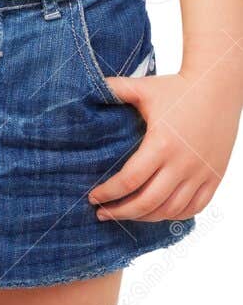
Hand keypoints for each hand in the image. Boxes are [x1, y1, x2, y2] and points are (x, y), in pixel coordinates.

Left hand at [88, 65, 242, 222]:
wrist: (218, 87)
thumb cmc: (177, 88)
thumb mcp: (143, 88)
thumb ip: (114, 90)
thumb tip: (87, 88)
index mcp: (161, 144)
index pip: (130, 180)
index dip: (109, 193)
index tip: (93, 197)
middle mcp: (182, 163)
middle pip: (148, 202)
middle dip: (121, 212)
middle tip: (103, 214)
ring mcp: (200, 172)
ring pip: (171, 210)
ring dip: (145, 218)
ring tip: (127, 214)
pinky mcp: (214, 176)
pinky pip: (195, 207)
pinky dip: (175, 216)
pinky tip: (158, 213)